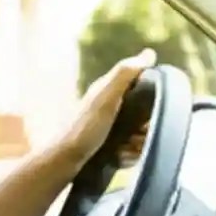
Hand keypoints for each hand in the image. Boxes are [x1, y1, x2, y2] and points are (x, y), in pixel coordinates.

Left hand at [53, 48, 157, 172]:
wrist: (62, 162)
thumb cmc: (83, 128)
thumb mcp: (106, 97)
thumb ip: (125, 74)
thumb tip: (150, 54)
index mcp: (110, 90)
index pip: (145, 88)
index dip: (154, 100)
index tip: (151, 114)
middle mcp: (110, 107)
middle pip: (146, 116)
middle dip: (146, 128)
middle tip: (136, 136)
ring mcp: (110, 128)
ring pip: (141, 136)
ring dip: (138, 145)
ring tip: (125, 149)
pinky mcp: (109, 148)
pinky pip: (132, 152)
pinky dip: (129, 156)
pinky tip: (120, 158)